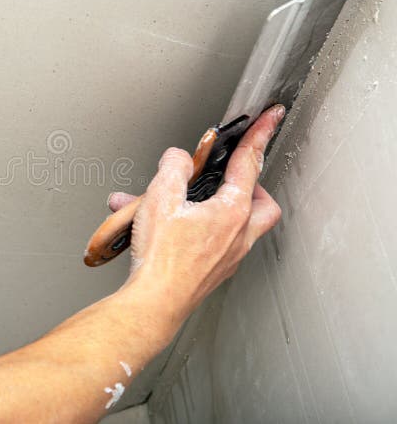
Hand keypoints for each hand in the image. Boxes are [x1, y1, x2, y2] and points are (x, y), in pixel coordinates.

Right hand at [109, 105, 284, 329]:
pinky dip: (197, 230)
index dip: (259, 135)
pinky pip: (215, 243)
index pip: (250, 163)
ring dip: (215, 209)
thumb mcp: (160, 198)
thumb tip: (179, 159)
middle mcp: (238, 235)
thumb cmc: (160, 260)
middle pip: (261, 203)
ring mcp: (228, 257)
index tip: (269, 119)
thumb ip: (173, 168)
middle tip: (227, 176)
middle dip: (249, 185)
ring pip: (238, 225)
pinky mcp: (212, 272)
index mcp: (232, 212)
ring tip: (175, 206)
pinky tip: (164, 231)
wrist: (152, 304)